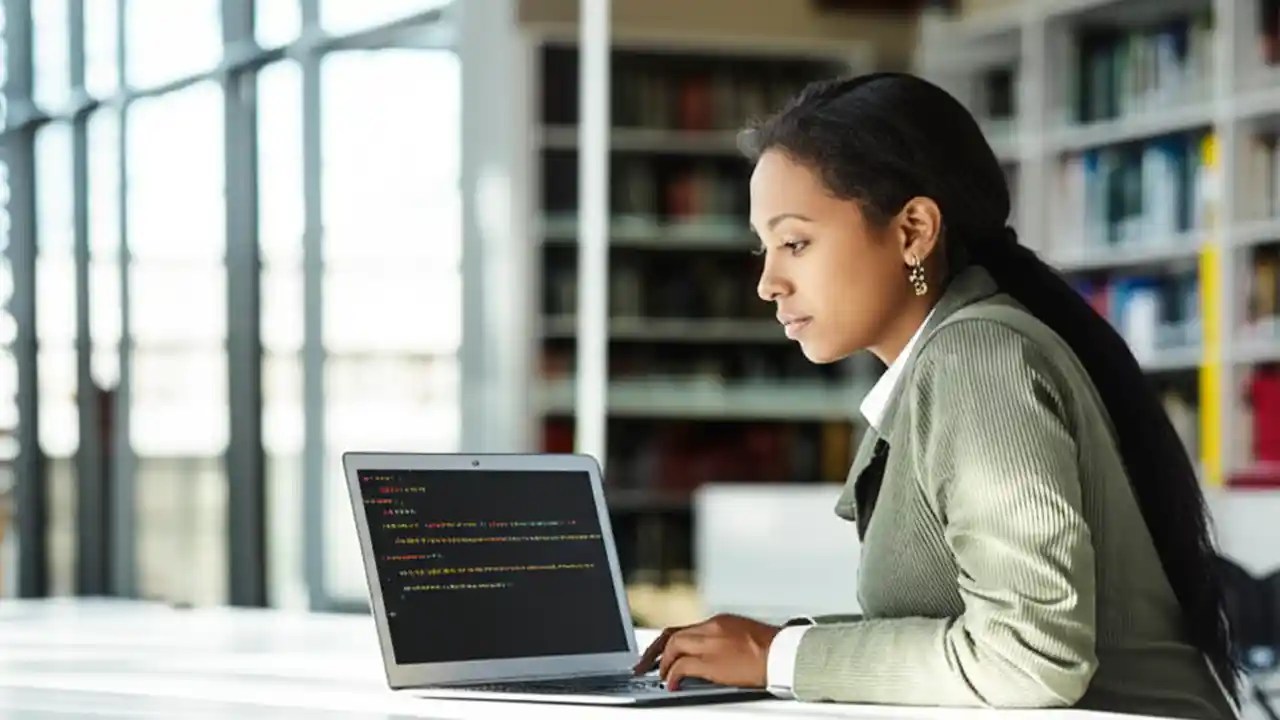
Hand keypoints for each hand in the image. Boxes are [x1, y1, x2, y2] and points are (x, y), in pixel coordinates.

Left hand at [632, 614, 781, 690]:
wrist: (784, 655)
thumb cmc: (771, 649)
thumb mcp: (743, 634)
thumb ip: (722, 639)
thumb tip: (708, 652)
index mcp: (718, 621)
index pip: (684, 629)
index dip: (668, 642)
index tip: (659, 653)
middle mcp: (711, 628)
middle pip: (672, 635)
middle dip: (655, 651)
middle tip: (645, 664)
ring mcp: (710, 644)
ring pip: (673, 647)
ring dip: (662, 663)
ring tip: (660, 676)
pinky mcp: (712, 662)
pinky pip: (681, 666)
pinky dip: (672, 675)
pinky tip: (671, 684)